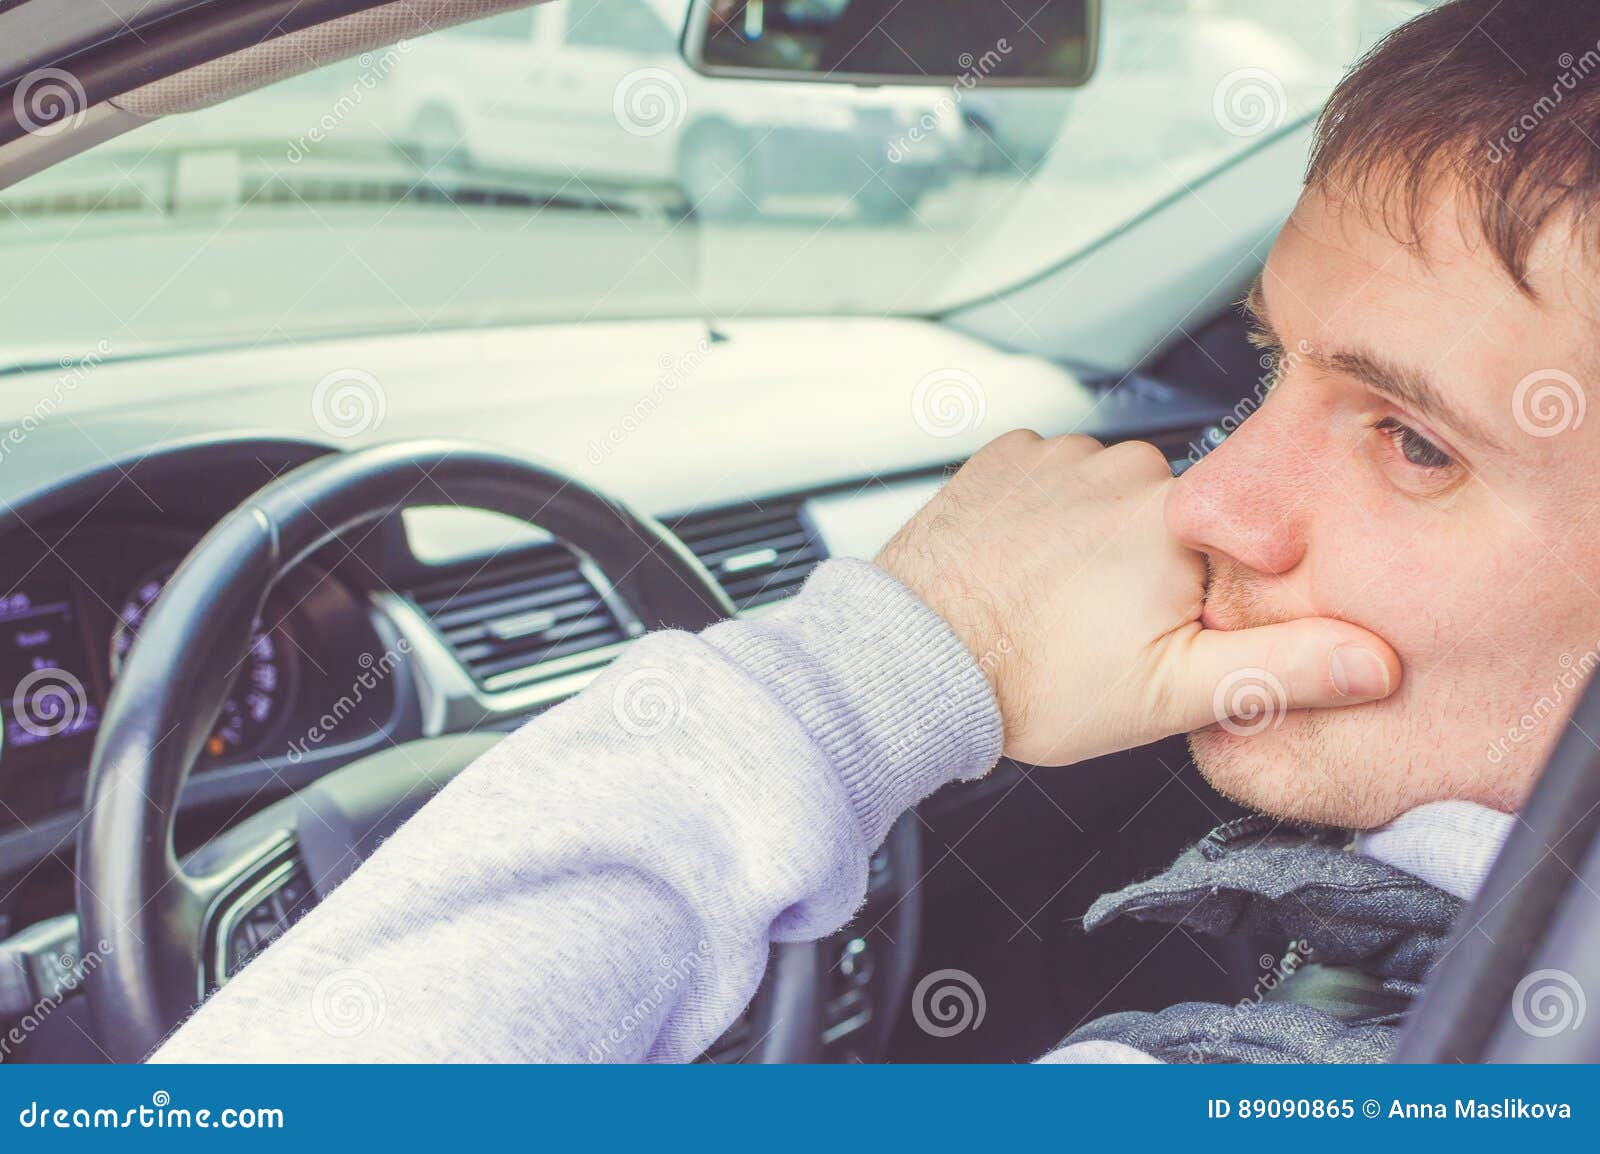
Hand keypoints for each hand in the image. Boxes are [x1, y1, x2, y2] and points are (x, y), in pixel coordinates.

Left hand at [875, 430, 1400, 765]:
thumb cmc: (1030, 682)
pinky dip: (1044, 512)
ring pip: (1109, 492)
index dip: (1209, 592)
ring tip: (1057, 601)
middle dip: (1154, 564)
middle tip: (1107, 627)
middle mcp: (1120, 467)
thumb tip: (1374, 657)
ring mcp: (1057, 454)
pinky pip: (1049, 475)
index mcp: (1177, 519)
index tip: (1168, 628)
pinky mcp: (1004, 456)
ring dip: (1096, 535)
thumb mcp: (1174, 694)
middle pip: (1174, 514)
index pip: (1238, 540)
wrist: (916, 662)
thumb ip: (1283, 668)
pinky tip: (1024, 565)